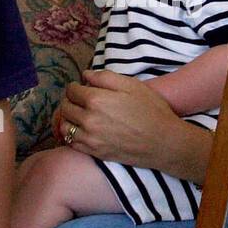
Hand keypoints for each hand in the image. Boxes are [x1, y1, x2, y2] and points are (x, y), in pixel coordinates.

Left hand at [57, 70, 206, 176]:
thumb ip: (105, 77)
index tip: (81, 87)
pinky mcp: (94, 153)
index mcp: (96, 100)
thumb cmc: (151, 110)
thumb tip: (85, 75)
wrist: (163, 142)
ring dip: (68, 118)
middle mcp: (88, 120)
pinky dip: (71, 134)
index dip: (75, 86)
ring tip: (77, 115)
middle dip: (70, 100)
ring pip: (64, 126)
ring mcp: (90, 139)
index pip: (72, 90)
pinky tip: (81, 130)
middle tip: (79, 100)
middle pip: (65, 107)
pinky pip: (71, 143)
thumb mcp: (131, 85)